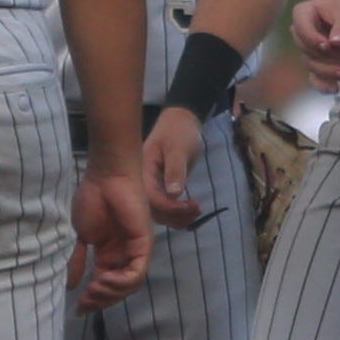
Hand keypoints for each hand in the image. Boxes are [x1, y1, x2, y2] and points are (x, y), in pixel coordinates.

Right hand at [68, 169, 153, 312]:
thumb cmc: (93, 199)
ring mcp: (136, 251)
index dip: (94, 300)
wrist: (105, 177)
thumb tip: (71, 285)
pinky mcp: (144, 244)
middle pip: (119, 290)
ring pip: (130, 286)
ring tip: (94, 289)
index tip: (78, 309)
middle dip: (101, 300)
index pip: (106, 285)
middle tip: (85, 303)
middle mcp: (125, 256)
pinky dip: (122, 282)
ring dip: (111, 293)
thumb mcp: (81, 236)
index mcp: (111, 254)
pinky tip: (104, 279)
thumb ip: (78, 260)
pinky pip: (137, 273)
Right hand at [139, 106, 207, 225]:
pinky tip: (191, 211)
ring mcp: (151, 186)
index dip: (170, 207)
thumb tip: (174, 193)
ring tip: (197, 211)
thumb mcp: (179, 148)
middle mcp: (143, 182)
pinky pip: (165, 208)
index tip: (190, 205)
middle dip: (176, 215)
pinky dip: (178, 214)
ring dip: (178, 218)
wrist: (180, 122)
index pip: (151, 198)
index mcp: (143, 171)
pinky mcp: (160, 188)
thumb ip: (175, 170)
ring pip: (159, 213)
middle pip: (153, 210)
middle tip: (197, 209)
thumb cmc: (179, 132)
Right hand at [292, 0, 339, 91]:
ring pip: (311, 65)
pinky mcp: (324, 60)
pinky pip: (316, 76)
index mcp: (304, 14)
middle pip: (305, 51)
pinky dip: (323, 84)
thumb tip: (336, 44)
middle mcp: (305, 32)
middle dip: (323, 58)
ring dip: (326, 72)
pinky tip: (334, 89)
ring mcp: (314, 47)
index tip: (327, 46)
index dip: (312, 40)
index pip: (300, 30)